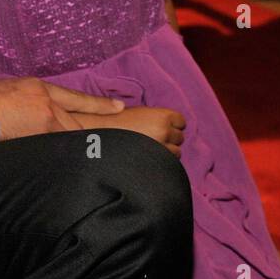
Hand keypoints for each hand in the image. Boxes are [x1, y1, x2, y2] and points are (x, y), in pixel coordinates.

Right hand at [0, 76, 123, 148]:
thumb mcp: (7, 94)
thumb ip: (25, 106)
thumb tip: (27, 121)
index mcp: (38, 88)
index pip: (76, 97)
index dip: (99, 104)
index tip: (119, 107)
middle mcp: (47, 99)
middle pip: (77, 120)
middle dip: (87, 135)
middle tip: (107, 143)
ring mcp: (47, 114)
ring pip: (71, 134)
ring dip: (77, 147)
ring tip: (96, 160)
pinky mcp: (42, 128)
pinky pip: (61, 146)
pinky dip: (67, 156)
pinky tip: (78, 166)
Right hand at [72, 106, 186, 157]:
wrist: (99, 136)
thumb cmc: (115, 124)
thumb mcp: (137, 113)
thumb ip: (154, 118)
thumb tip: (166, 127)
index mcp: (162, 116)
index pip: (181, 122)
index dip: (172, 126)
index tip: (164, 130)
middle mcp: (165, 131)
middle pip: (179, 138)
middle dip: (170, 140)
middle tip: (155, 141)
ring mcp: (161, 148)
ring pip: (176, 153)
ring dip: (167, 153)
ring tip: (151, 152)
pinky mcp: (155, 162)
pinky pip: (168, 165)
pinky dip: (161, 163)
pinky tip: (149, 160)